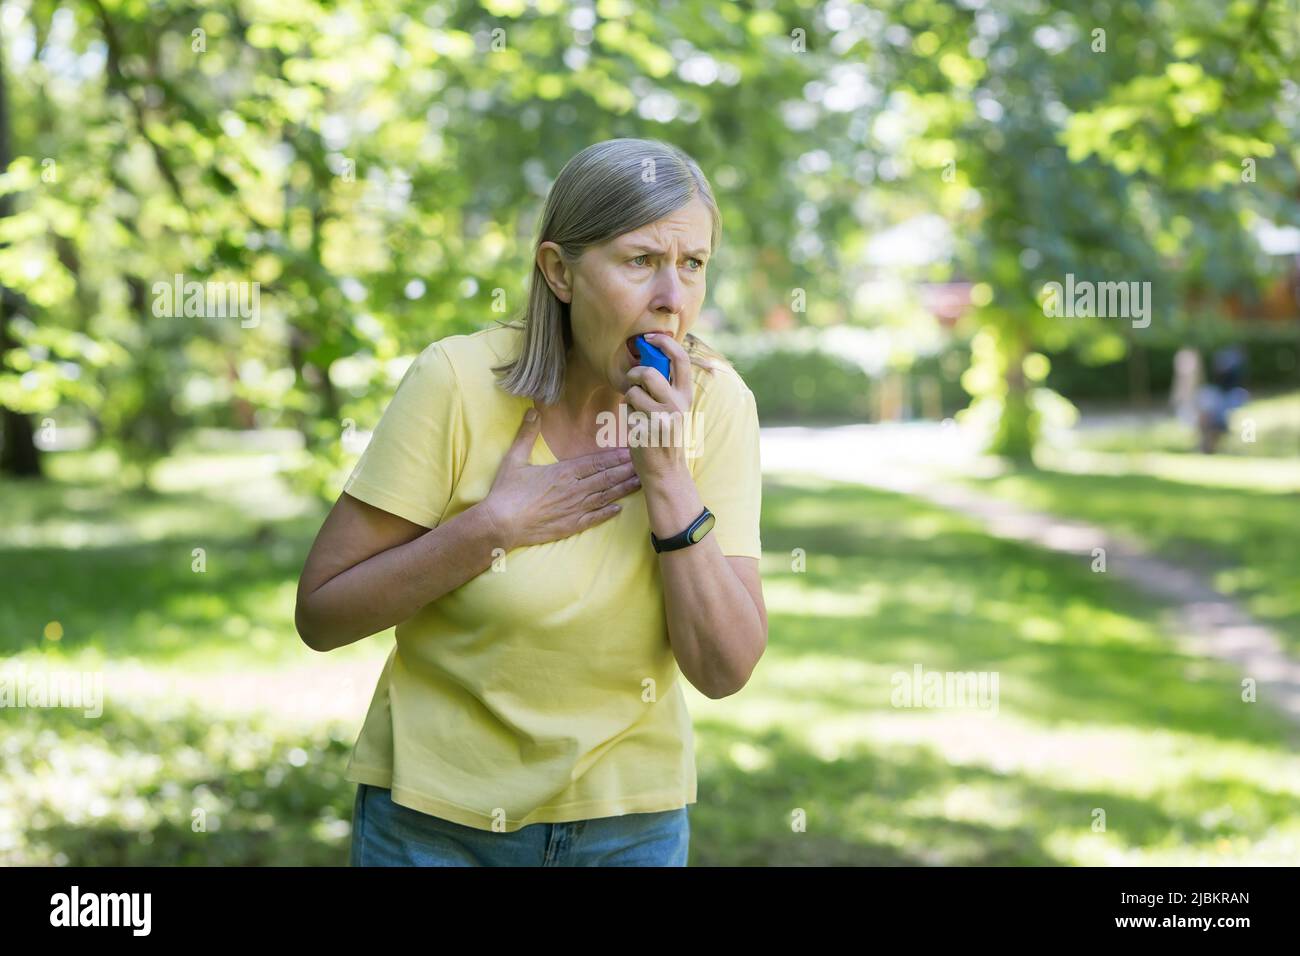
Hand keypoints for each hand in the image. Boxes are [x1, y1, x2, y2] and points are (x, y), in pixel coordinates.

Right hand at [482, 409, 640, 549]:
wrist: (500, 524)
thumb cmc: (506, 492)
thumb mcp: (514, 459)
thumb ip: (526, 434)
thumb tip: (532, 410)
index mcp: (563, 472)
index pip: (596, 462)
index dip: (615, 457)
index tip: (630, 451)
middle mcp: (574, 489)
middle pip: (606, 478)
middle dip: (627, 470)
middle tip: (645, 464)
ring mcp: (574, 509)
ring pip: (606, 497)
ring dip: (624, 489)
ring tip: (641, 482)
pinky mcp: (571, 526)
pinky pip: (595, 519)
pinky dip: (608, 513)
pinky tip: (620, 509)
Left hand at [623, 332, 693, 482]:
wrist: (666, 470)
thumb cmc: (664, 435)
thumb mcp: (673, 408)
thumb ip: (665, 386)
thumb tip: (647, 358)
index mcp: (685, 395)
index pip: (681, 359)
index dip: (664, 343)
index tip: (649, 338)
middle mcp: (677, 404)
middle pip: (649, 373)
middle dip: (634, 373)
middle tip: (632, 380)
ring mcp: (662, 417)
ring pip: (633, 392)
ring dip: (629, 397)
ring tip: (636, 409)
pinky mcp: (647, 429)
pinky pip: (628, 410)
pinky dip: (627, 415)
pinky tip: (637, 426)